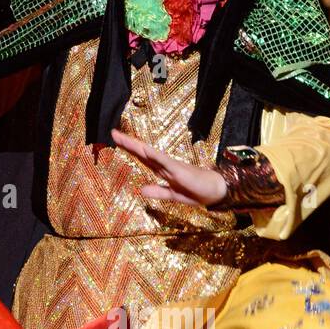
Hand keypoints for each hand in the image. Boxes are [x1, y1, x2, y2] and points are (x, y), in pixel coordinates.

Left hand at [111, 128, 226, 207]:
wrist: (216, 192)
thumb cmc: (197, 192)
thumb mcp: (173, 195)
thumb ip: (157, 192)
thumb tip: (140, 190)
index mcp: (162, 171)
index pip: (143, 158)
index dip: (129, 150)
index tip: (116, 141)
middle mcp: (165, 166)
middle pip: (143, 153)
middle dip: (128, 143)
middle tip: (113, 132)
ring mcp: (171, 166)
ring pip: (150, 154)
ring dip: (136, 146)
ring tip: (122, 138)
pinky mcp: (179, 170)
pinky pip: (164, 161)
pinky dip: (154, 155)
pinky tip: (144, 149)